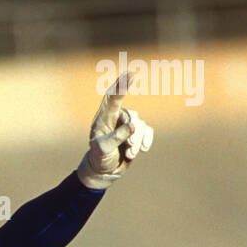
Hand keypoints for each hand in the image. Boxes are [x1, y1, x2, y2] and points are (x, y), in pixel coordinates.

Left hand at [76, 74, 152, 190]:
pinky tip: (142, 150)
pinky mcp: (136, 134)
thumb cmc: (99, 158)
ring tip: (129, 154)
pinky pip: (147, 131)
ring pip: (139, 125)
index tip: (130, 74)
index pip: (113, 97)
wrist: (104, 171)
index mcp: (103, 118)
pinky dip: (146, 140)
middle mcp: (116, 118)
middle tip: (129, 147)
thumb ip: (117, 136)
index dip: (121, 85)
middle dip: (132, 132)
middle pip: (130, 116)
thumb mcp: (104, 149)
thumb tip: (134, 125)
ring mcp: (126, 125)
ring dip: (136, 142)